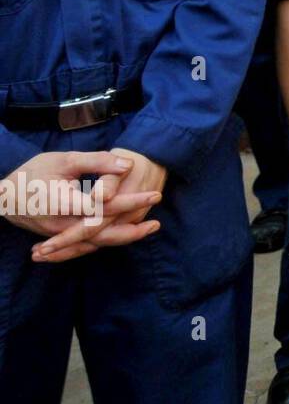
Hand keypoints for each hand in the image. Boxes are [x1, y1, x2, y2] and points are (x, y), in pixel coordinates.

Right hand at [10, 150, 162, 262]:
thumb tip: (128, 165)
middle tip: (157, 223)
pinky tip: (125, 235)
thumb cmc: (33, 173)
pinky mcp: (59, 238)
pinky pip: (86, 243)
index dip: (131, 201)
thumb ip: (97, 162)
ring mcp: (59, 235)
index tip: (154, 194)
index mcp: (63, 204)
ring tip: (148, 230)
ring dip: (123, 237)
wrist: (4, 196)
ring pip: (95, 241)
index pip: (104, 206)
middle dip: (132, 230)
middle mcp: (61, 225)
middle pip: (102, 232)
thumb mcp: (64, 160)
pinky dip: (106, 240)